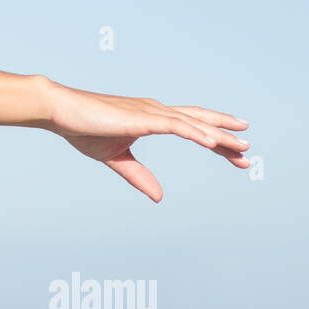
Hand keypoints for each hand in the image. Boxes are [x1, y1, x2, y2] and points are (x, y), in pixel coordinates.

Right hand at [41, 82, 250, 201]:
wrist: (60, 111)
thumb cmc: (83, 129)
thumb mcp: (115, 158)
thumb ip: (139, 176)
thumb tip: (160, 197)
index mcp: (151, 118)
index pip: (190, 128)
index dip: (214, 142)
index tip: (235, 155)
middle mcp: (156, 111)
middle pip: (199, 122)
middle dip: (225, 137)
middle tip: (248, 152)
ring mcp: (150, 112)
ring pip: (193, 123)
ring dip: (218, 135)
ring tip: (240, 146)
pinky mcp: (142, 117)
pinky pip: (175, 125)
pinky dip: (195, 133)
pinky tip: (211, 142)